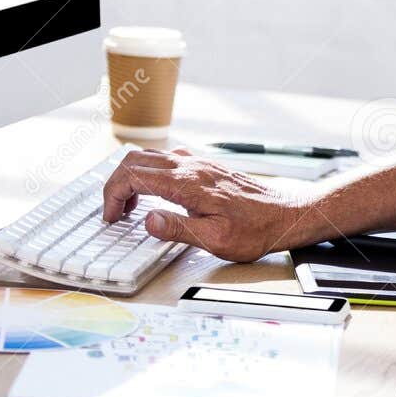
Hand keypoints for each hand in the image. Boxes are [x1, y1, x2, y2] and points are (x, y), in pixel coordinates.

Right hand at [101, 148, 330, 261]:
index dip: (112, 195)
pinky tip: (155, 194)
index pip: (134, 176)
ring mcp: (198, 163)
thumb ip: (179, 229)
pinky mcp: (205, 166)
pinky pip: (167, 159)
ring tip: (130, 205)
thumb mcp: (215, 240)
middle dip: (115, 184)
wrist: (285, 215)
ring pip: (149, 156)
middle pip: (135, 160)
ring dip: (131, 177)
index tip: (111, 217)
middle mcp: (191, 167)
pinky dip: (149, 173)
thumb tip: (148, 220)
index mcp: (189, 185)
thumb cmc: (255, 231)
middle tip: (114, 212)